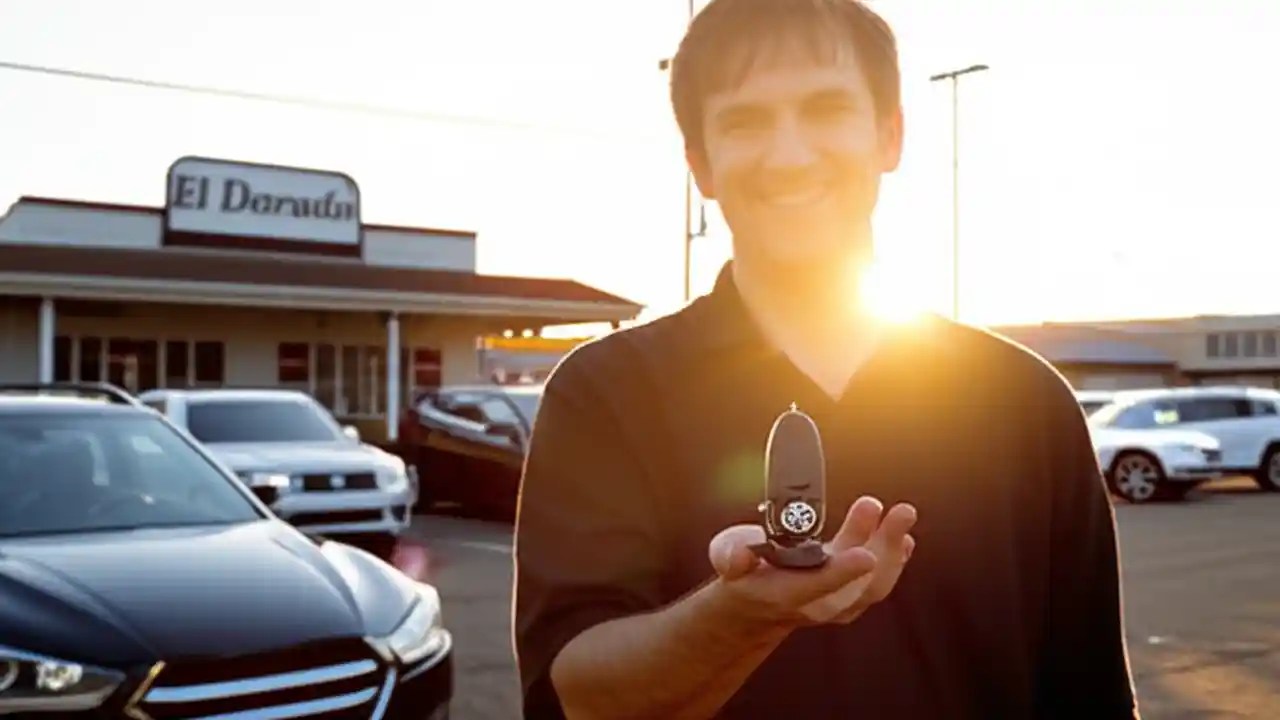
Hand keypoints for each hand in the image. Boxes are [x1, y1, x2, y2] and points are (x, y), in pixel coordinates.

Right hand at [707, 496, 916, 629]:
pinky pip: (880, 582)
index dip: (842, 571)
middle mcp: (818, 603)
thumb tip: (741, 554)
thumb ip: (731, 554)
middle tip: (893, 510)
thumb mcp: (726, 557)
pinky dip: (896, 558)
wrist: (758, 606)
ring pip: (875, 584)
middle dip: (881, 547)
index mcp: (785, 593)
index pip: (818, 585)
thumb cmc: (745, 573)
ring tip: (902, 515)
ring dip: (893, 548)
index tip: (864, 554)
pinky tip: (904, 535)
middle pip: (858, 584)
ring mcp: (839, 602)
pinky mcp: (853, 593)